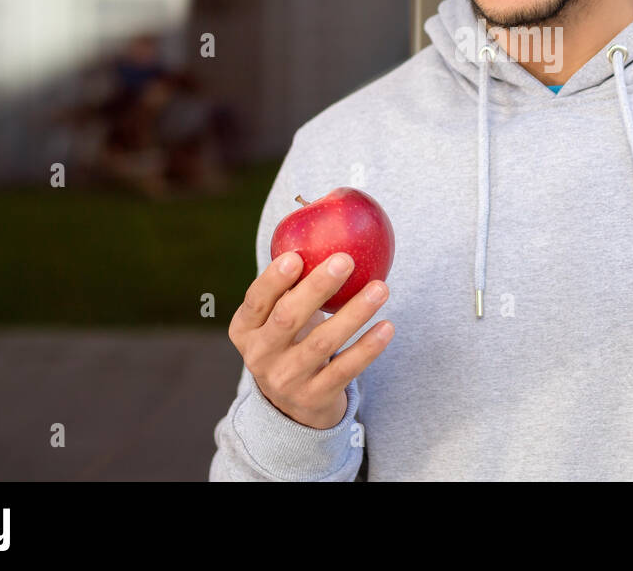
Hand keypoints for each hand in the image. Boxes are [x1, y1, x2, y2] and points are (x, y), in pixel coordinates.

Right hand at [228, 250, 393, 428]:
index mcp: (245, 329)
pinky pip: (345, 369)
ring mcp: (286, 380)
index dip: (273, 280)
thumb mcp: (277, 318)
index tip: (296, 257)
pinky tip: (387, 326)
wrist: (293, 404)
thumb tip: (327, 228)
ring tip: (381, 288)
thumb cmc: (290, 340)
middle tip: (346, 260)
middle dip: (317, 287)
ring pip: (322, 343)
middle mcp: (259, 356)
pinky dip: (368, 347)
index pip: (255, 301)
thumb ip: (291, 284)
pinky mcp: (314, 398)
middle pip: (288, 319)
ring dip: (354, 313)